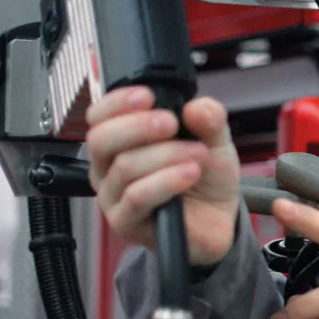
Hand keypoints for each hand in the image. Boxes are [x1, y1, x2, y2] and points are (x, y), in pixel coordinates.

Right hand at [86, 86, 240, 266]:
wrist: (218, 220)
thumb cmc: (205, 178)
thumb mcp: (214, 141)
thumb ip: (209, 120)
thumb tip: (197, 107)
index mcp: (121, 142)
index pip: (99, 116)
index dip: (118, 103)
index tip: (147, 96)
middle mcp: (108, 168)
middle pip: (101, 139)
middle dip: (138, 126)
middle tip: (171, 123)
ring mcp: (114, 197)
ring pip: (125, 167)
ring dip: (166, 155)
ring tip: (199, 154)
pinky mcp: (126, 223)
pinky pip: (137, 197)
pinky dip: (167, 181)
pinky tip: (190, 173)